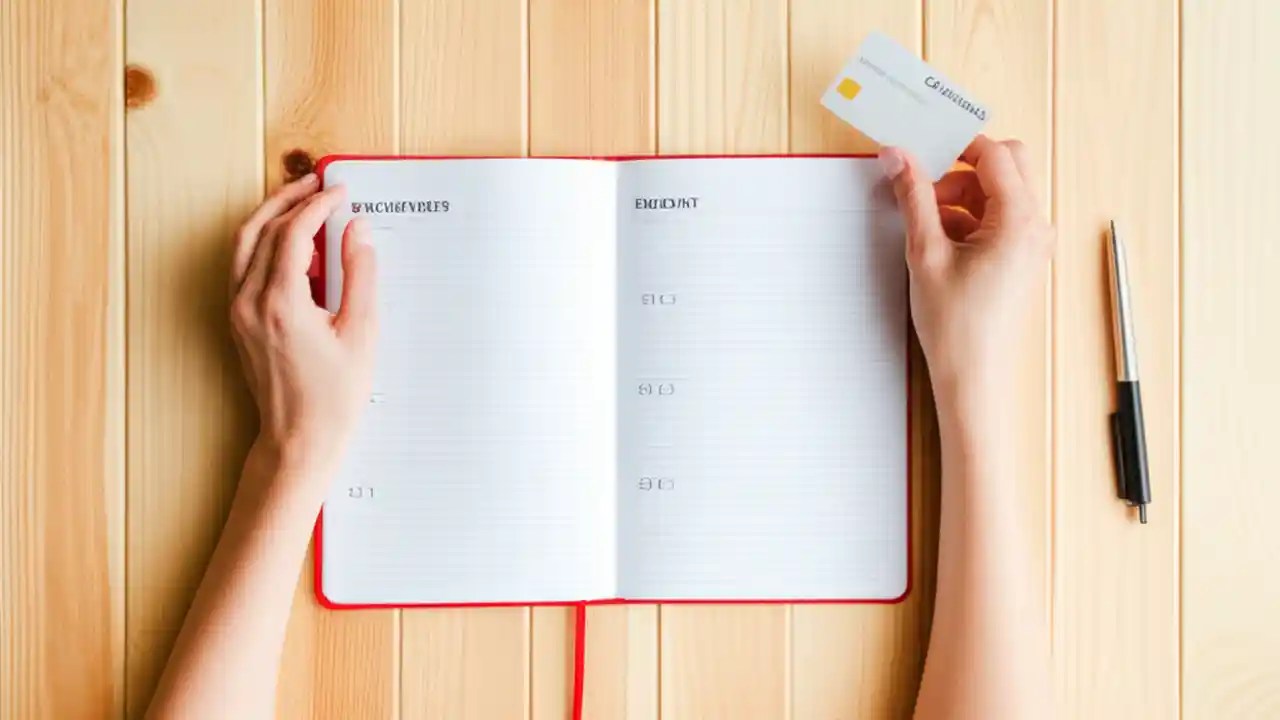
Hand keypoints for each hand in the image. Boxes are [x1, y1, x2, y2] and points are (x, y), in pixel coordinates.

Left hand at [230, 174, 377, 480]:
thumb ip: (360, 275)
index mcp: (281, 302)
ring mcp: (238, 311)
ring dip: (272, 217)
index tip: (339, 194)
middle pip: (261, 229)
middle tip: (318, 184)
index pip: (294, 232)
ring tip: (301, 203)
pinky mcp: (238, 321)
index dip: (318, 206)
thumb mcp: (360, 332)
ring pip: (245, 244)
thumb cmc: (333, 396)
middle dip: (290, 200)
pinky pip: (244, 266)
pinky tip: (291, 244)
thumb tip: (357, 231)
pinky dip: (264, 243)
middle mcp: (250, 302)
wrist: (299, 438)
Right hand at [879, 136, 1053, 392]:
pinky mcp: (1022, 259)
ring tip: (926, 225)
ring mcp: (1032, 244)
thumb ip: (913, 196)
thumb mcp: (926, 252)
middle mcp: (1035, 227)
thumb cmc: (956, 326)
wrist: (974, 377)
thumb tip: (898, 156)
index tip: (924, 148)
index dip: (957, 145)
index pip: (996, 155)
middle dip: (962, 170)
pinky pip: (999, 220)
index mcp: (1020, 221)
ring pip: (1000, 193)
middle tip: (925, 188)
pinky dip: (970, 219)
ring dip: (963, 196)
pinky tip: (940, 243)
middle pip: (1005, 168)